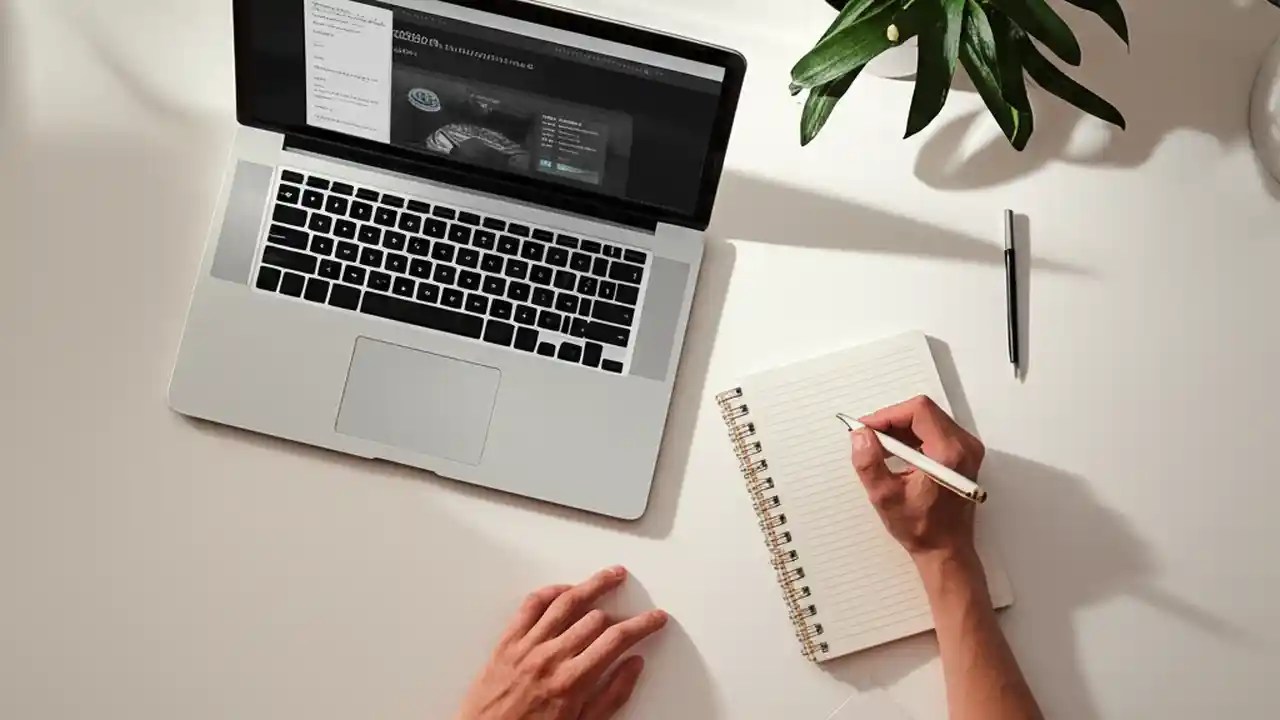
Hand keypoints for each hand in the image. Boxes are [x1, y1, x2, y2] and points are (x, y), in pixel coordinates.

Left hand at [456, 567, 668, 719]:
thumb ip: (611, 696)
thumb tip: (633, 666)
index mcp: (571, 681)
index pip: (617, 640)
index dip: (642, 625)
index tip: (655, 618)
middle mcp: (550, 658)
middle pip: (594, 618)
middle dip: (621, 610)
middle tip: (635, 609)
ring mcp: (526, 646)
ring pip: (565, 602)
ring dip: (592, 585)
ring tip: (610, 576)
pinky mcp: (506, 642)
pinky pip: (530, 606)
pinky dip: (550, 592)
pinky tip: (564, 589)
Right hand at [850, 396, 985, 561]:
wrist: (946, 549)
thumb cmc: (921, 528)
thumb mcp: (885, 497)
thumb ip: (869, 463)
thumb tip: (861, 435)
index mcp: (949, 454)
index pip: (918, 412)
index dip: (887, 415)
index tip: (866, 429)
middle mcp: (964, 447)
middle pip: (923, 412)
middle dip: (892, 421)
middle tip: (869, 438)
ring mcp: (967, 449)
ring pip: (928, 419)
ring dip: (900, 428)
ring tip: (879, 448)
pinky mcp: (963, 454)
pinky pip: (934, 430)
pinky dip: (911, 435)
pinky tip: (896, 453)